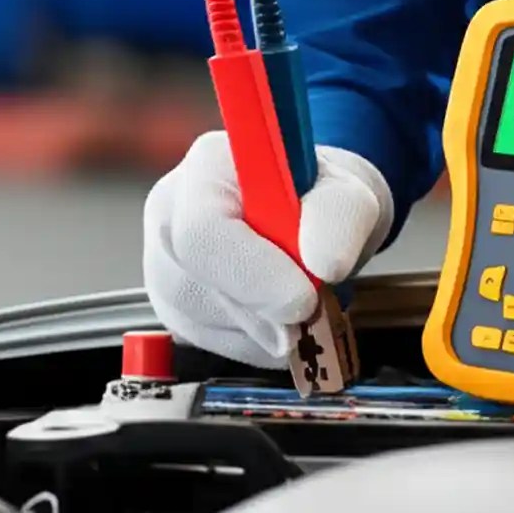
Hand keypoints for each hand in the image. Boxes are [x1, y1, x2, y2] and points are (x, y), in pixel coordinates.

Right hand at [143, 131, 393, 367]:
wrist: (313, 213)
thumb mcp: (352, 192)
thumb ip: (340, 218)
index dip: (253, 275)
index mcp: (206, 168)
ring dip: (267, 331)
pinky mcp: (172, 306)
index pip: (201, 231)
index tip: (305, 298)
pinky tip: (279, 315)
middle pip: (193, 286)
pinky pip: (208, 343)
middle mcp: (169, 212)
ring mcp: (162, 262)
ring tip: (302, 300)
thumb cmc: (321, 196)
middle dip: (265, 312)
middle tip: (314, 306)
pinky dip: (257, 344)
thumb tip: (325, 263)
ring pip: (201, 324)